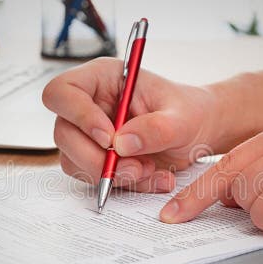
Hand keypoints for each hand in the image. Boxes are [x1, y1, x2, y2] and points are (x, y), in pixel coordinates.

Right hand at [42, 57, 218, 191]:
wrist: (199, 133)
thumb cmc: (189, 112)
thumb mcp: (181, 118)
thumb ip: (155, 128)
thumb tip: (122, 144)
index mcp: (103, 79)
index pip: (63, 91)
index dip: (78, 115)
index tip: (109, 137)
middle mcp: (90, 105)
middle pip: (64, 133)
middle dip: (97, 158)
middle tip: (134, 167)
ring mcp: (89, 134)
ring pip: (74, 161)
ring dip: (112, 174)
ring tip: (149, 170)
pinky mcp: (96, 158)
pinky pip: (94, 178)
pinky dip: (122, 184)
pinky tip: (151, 176)